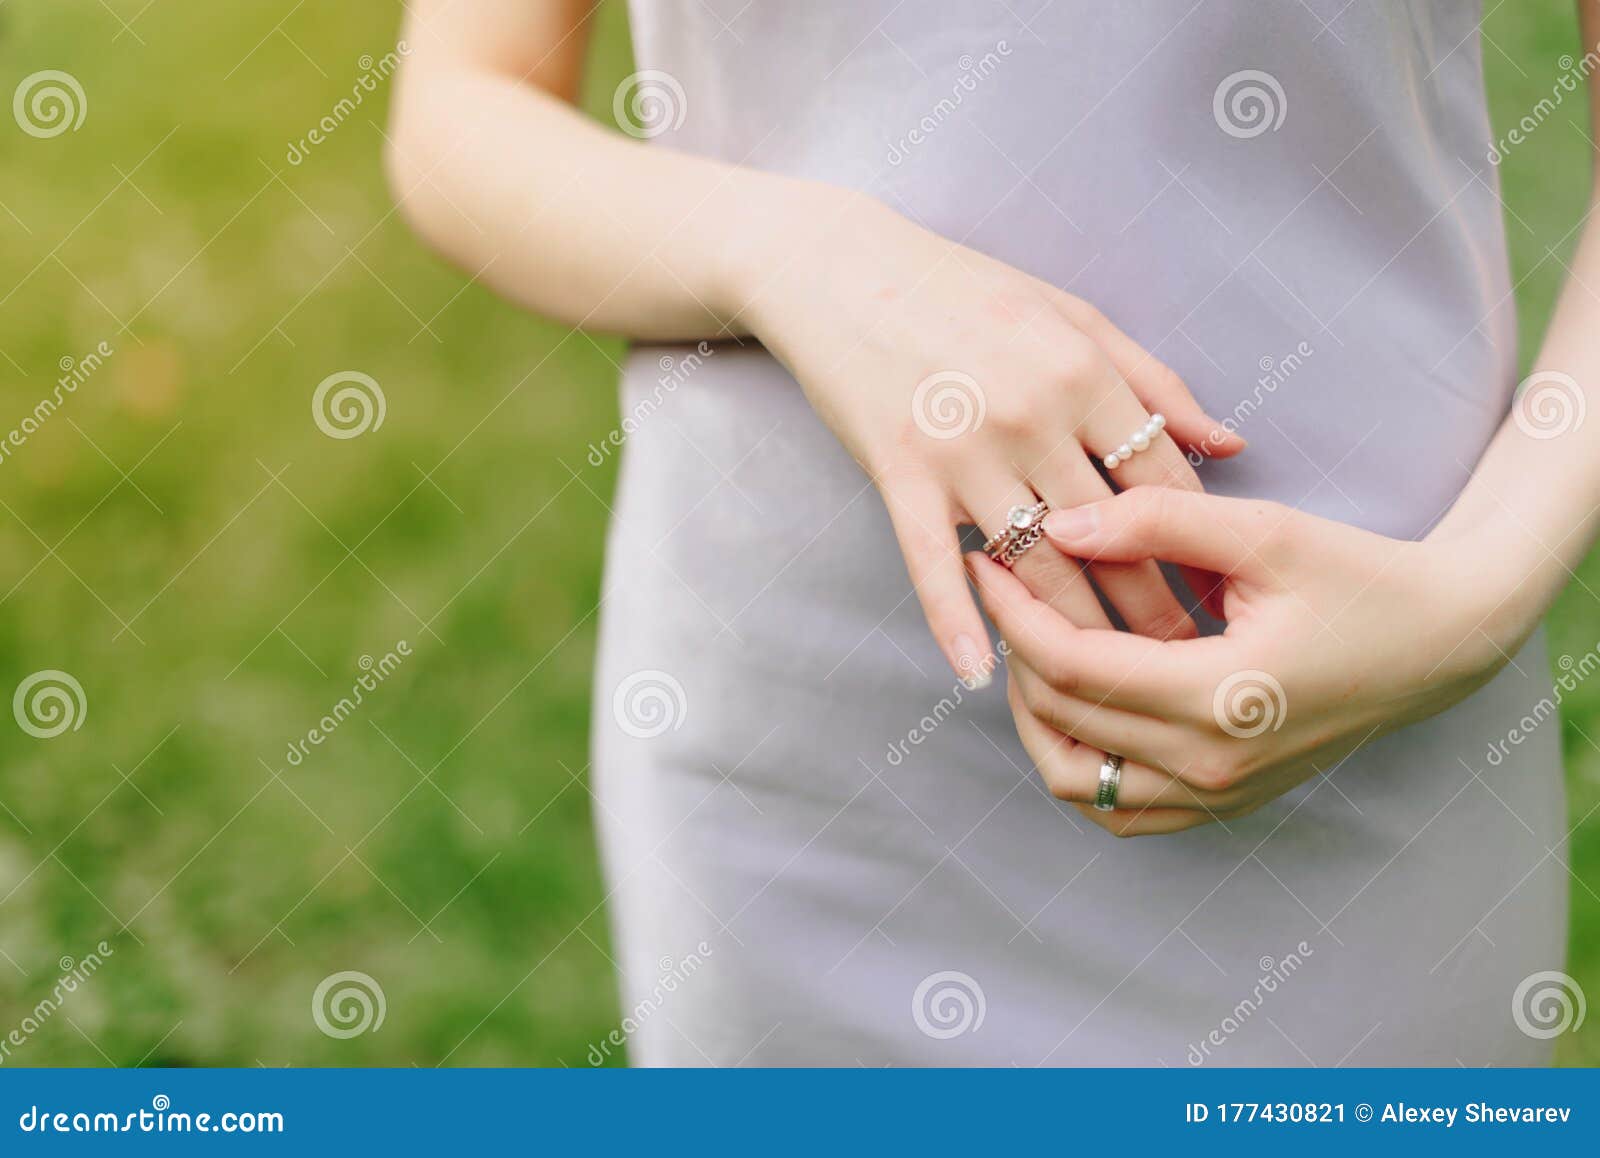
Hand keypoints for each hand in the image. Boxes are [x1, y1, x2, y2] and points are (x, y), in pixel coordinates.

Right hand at [737, 186, 1243, 682]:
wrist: (840, 273)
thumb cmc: (964, 289)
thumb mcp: (1072, 314)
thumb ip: (1153, 381)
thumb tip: (1231, 445)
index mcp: (1081, 371)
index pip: (1161, 482)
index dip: (1197, 545)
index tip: (1218, 598)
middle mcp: (1029, 415)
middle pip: (1111, 539)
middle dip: (1153, 609)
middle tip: (1187, 666)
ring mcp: (961, 451)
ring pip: (1035, 565)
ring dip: (1077, 632)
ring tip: (1113, 686)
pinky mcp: (900, 475)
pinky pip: (934, 564)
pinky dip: (955, 623)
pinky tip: (978, 675)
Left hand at [969, 487, 1532, 835]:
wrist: (1439, 641)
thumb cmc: (1359, 577)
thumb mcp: (1265, 532)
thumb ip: (1157, 521)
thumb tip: (1058, 525)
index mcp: (1220, 697)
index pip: (1070, 666)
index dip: (1012, 613)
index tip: (984, 562)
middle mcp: (1211, 763)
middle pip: (1060, 718)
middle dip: (1012, 647)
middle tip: (999, 588)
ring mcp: (1217, 795)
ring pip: (1074, 782)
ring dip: (1033, 715)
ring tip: (1029, 646)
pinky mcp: (1222, 803)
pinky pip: (1116, 809)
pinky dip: (1077, 761)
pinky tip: (1074, 701)